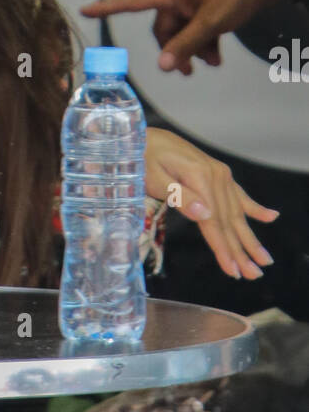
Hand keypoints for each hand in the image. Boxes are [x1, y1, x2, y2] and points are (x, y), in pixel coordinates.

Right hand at [79, 0, 280, 73]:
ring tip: (209, 64)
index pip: (132, 2)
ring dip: (193, 48)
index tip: (86, 10)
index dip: (107, 7)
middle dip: (174, 49)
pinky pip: (198, 25)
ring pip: (183, 29)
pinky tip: (216, 55)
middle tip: (189, 71)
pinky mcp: (209, 2)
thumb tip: (163, 65)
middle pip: (163, 27)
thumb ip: (185, 45)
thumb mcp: (211, 22)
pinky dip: (204, 41)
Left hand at [144, 128, 277, 278]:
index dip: (223, 248)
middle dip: (242, 250)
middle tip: (254, 274)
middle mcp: (216, 176)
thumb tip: (206, 214)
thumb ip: (180, 196)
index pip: (214, 222)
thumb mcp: (154, 177)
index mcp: (200, 178)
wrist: (143, 137)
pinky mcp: (217, 173)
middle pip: (230, 221)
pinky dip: (254, 207)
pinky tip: (271, 217)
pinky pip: (238, 194)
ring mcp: (219, 174)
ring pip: (236, 213)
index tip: (233, 270)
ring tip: (263, 260)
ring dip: (249, 238)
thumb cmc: (142, 158)